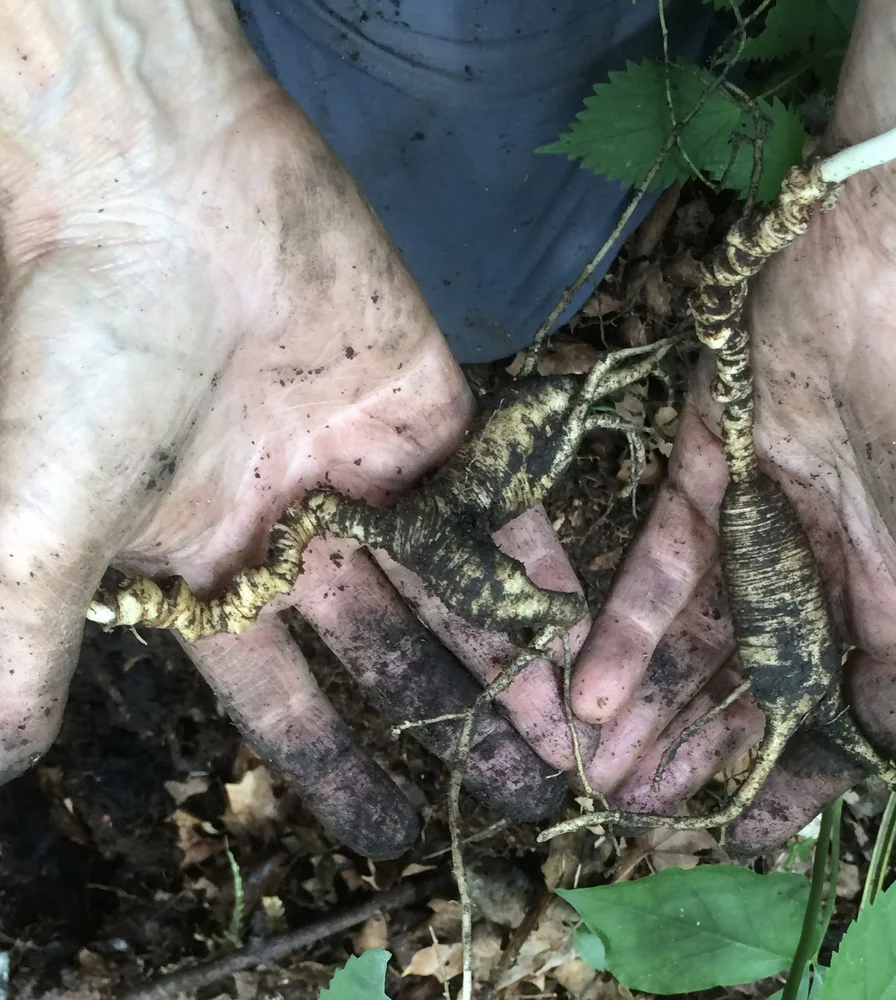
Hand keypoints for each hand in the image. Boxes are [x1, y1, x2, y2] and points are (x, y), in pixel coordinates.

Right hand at [0, 1, 592, 859]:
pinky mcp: (424, 407)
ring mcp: (363, 469)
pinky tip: (577, 625)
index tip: (390, 831)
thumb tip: (0, 759)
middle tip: (517, 799)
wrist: (159, 187)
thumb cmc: (87, 355)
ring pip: (447, 585)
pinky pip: (486, 498)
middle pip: (386, 648)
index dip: (332, 763)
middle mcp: (293, 529)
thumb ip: (25, 637)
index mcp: (208, 570)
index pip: (283, 694)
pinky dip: (529, 558)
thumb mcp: (42, 519)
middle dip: (447, 720)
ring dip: (504, 657)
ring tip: (563, 737)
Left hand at [570, 0, 895, 847]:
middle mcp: (833, 567)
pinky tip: (589, 679)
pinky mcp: (713, 456)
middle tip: (632, 804)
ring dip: (651, 694)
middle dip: (699, 743)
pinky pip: (664, 550)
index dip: (797, 780)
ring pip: (699, 626)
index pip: (843, 718)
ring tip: (597, 763)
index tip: (736, 833)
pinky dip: (629, 616)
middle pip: (753, 678)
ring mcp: (769, 511)